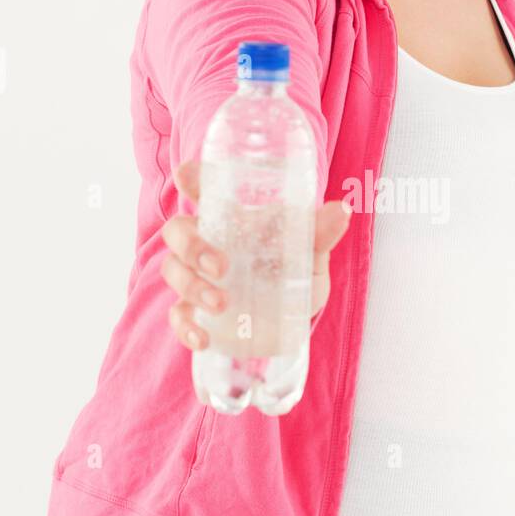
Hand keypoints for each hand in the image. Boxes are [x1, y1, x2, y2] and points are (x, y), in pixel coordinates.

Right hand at [160, 159, 352, 350]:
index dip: (190, 180)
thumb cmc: (295, 270)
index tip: (186, 177)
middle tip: (220, 266)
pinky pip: (177, 316)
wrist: (293, 320)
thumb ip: (320, 232)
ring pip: (173, 271)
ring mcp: (196, 277)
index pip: (203, 190)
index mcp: (231, 219)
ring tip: (222, 303)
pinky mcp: (196, 312)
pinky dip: (185, 327)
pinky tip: (202, 338)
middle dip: (191, 246)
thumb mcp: (310, 252)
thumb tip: (341, 210)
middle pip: (178, 232)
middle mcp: (206, 243)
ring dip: (192, 286)